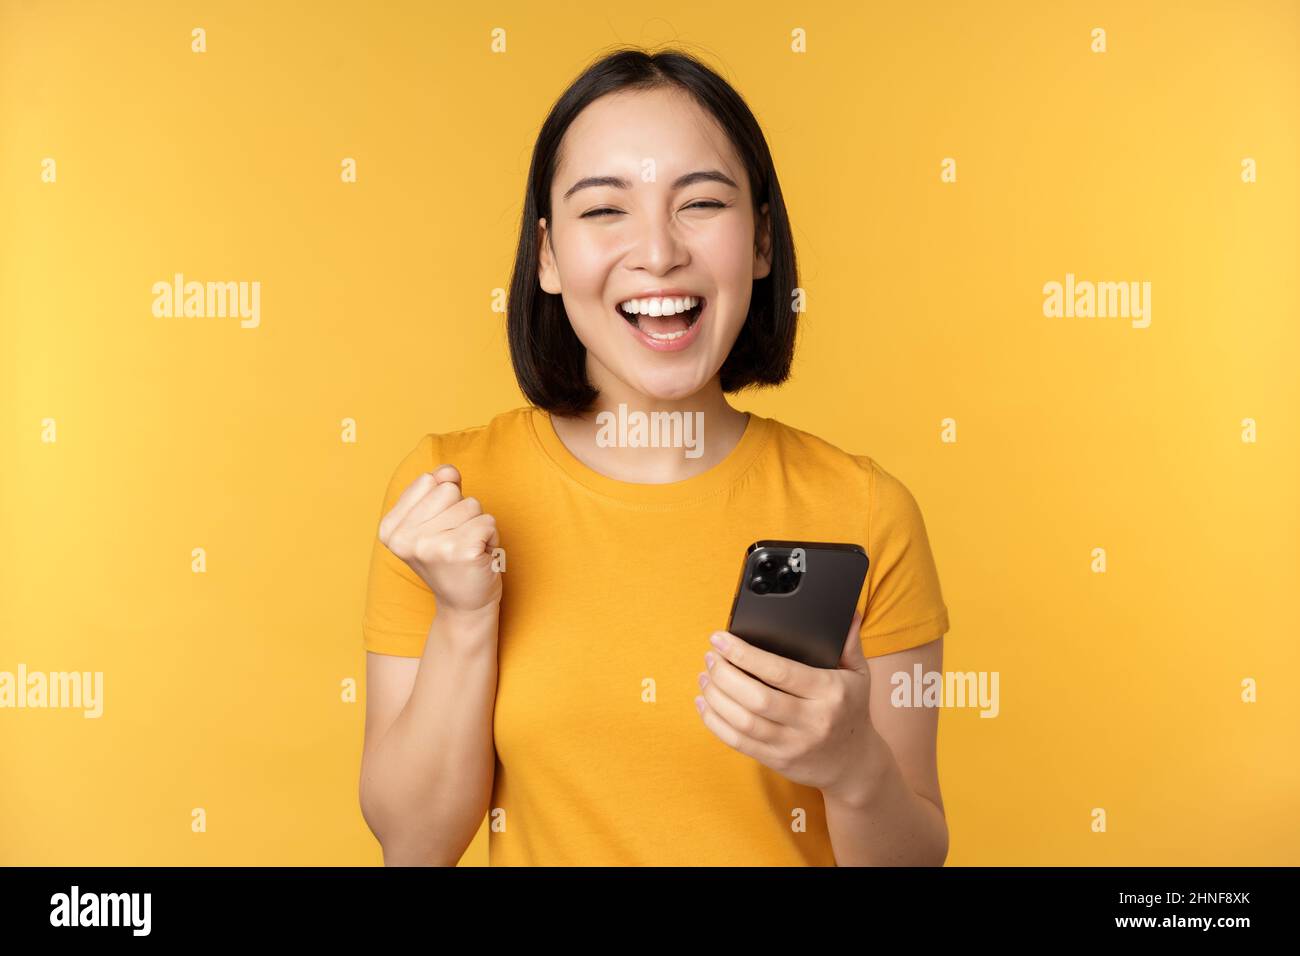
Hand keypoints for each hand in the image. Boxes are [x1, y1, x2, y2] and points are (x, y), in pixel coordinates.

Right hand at [377, 464, 501, 615]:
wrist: (464, 606)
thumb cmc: (451, 559)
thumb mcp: (434, 520)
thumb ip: (437, 487)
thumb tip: (448, 471)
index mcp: (390, 528)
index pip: (429, 480)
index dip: (444, 502)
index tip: (440, 531)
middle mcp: (405, 538)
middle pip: (450, 491)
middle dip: (462, 513)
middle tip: (457, 542)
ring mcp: (431, 545)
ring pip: (472, 505)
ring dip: (477, 526)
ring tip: (467, 550)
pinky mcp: (461, 552)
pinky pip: (488, 521)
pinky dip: (492, 538)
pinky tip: (479, 557)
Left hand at [694, 608, 882, 803]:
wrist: (855, 764)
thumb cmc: (851, 710)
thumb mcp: (858, 675)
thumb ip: (849, 643)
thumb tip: (848, 612)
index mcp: (829, 692)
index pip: (780, 671)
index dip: (744, 654)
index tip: (721, 638)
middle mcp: (811, 720)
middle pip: (756, 698)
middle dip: (724, 674)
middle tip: (711, 656)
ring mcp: (793, 744)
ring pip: (743, 722)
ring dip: (716, 696)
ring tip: (705, 675)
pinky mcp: (777, 760)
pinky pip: (738, 742)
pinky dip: (715, 722)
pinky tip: (704, 703)